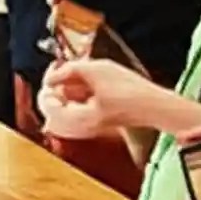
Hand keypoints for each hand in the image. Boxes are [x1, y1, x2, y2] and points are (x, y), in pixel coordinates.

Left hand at [39, 59, 157, 138]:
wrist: (154, 105)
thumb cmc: (130, 90)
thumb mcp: (95, 69)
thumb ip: (68, 70)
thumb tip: (50, 76)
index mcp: (77, 119)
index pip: (47, 106)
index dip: (47, 85)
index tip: (54, 70)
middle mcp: (80, 129)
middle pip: (50, 114)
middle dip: (52, 92)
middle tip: (59, 73)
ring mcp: (87, 129)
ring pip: (60, 116)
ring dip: (62, 96)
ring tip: (74, 78)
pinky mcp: (95, 125)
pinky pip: (73, 115)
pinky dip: (73, 101)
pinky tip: (85, 87)